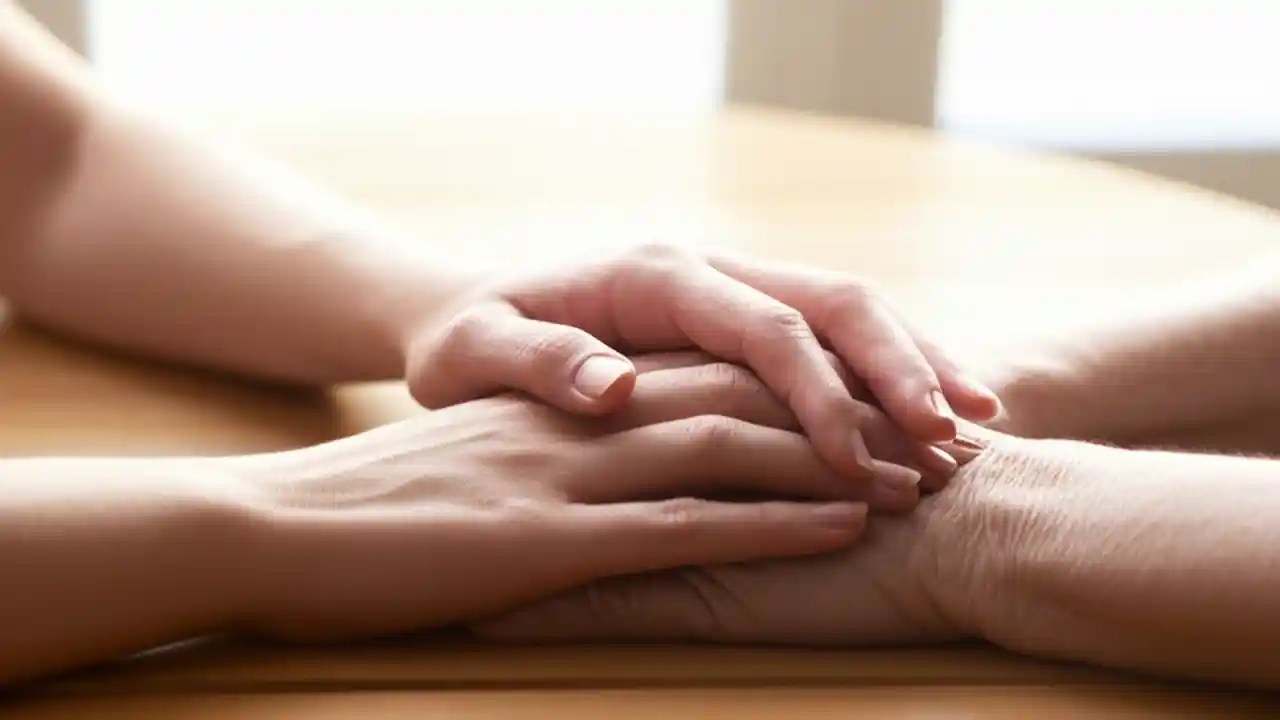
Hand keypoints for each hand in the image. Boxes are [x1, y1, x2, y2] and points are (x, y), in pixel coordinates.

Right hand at [223, 357, 906, 641]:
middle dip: (837, 415)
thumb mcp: (469, 462)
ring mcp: (569, 475)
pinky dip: (772, 522)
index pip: (702, 373)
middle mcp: (578, 420)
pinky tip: (838, 525)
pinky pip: (686, 524)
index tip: (868, 402)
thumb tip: (597, 467)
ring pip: (730, 450)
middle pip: (736, 399)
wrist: (273, 529)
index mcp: (562, 399)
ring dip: (829, 462)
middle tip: (923, 431)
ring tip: (913, 477)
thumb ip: (540, 453)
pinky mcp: (553, 540)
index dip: (792, 385)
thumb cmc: (366, 509)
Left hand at [402, 245, 999, 480]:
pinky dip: (896, 367)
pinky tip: (940, 411)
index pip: (760, 325)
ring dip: (916, 361)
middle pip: (831, 302)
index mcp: (654, 276)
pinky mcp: (746, 317)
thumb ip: (541, 365)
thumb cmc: (469, 342)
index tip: (849, 459)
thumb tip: (616, 389)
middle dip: (896, 367)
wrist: (469, 309)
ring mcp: (734, 288)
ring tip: (982, 421)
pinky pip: (840, 334)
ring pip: (851, 311)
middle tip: (951, 438)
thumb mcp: (477, 355)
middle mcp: (708, 271)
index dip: (813, 390)